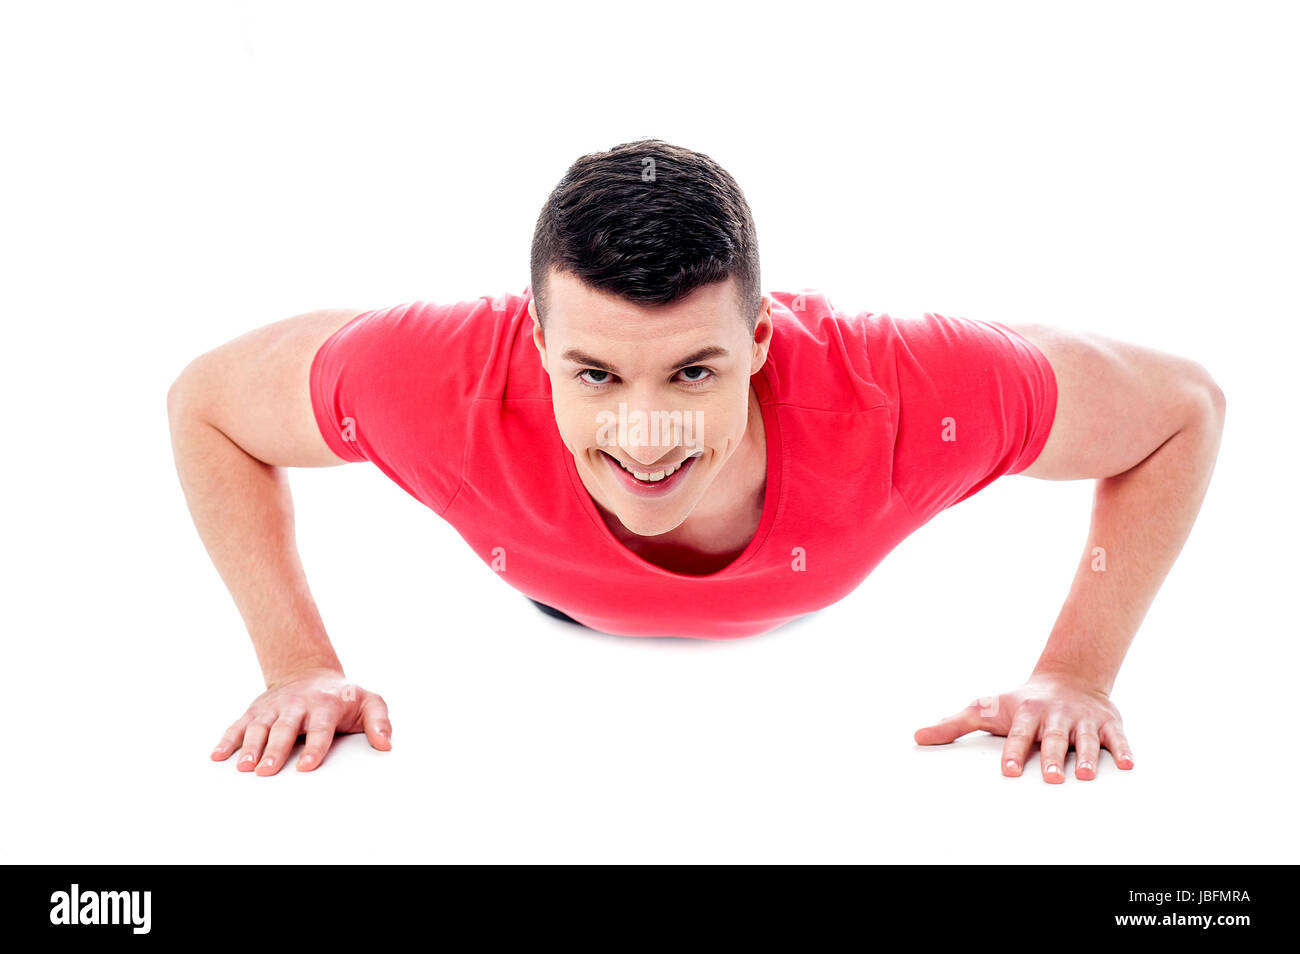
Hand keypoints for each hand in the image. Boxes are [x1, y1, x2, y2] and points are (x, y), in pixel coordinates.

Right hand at [209, 666, 391, 774]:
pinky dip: (227, 739)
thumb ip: (380, 720)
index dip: (314, 747)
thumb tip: (386, 744)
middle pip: (285, 729)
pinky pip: (239, 725)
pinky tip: (217, 755)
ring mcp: (274, 708)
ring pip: (259, 727)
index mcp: (325, 705)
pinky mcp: (257, 711)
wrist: (310, 673)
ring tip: (242, 767)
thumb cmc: (342, 697)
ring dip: (249, 746)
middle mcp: (297, 705)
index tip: (306, 767)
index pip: (320, 728)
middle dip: (275, 750)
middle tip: (265, 772)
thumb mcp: (368, 702)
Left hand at [913, 670, 1133, 782]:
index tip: (1009, 772)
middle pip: (1053, 738)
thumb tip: (917, 736)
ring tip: (1086, 775)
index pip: (1018, 735)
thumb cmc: (1019, 703)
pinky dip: (1123, 750)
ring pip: (1087, 739)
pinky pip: (1117, 737)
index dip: (1013, 752)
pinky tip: (1127, 765)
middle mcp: (1055, 715)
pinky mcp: (1107, 723)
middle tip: (1052, 778)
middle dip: (1053, 756)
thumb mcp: (985, 708)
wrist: (1066, 677)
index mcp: (1026, 713)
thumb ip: (953, 724)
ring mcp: (1082, 719)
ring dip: (1087, 756)